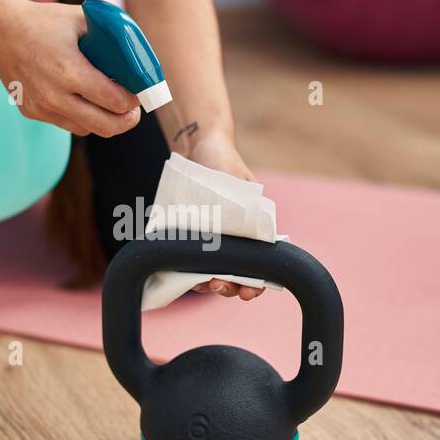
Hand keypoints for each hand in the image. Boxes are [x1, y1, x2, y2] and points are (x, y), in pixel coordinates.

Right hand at [0, 0, 141, 137]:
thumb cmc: (42, 21)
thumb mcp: (81, 18)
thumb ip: (110, 33)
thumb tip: (138, 49)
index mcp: (70, 71)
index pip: (114, 101)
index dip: (133, 102)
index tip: (140, 95)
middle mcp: (54, 95)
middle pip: (105, 126)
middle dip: (126, 121)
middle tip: (133, 111)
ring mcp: (41, 107)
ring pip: (86, 129)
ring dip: (103, 121)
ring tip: (112, 107)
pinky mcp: (32, 112)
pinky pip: (66, 123)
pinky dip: (81, 117)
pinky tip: (86, 102)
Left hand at [185, 134, 264, 301]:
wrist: (198, 148)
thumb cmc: (226, 165)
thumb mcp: (241, 185)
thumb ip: (247, 209)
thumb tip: (250, 234)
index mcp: (251, 233)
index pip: (258, 267)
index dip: (256, 284)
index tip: (249, 291)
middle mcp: (231, 242)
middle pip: (234, 277)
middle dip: (229, 287)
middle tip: (219, 284)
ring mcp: (208, 242)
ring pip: (210, 274)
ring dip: (206, 284)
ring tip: (203, 283)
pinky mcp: (186, 238)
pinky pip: (186, 261)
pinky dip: (185, 270)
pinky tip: (182, 272)